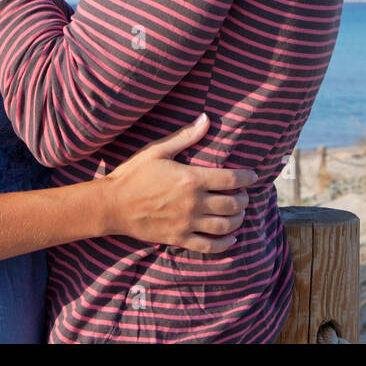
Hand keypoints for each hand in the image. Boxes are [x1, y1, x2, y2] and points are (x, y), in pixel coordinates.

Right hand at [100, 113, 256, 252]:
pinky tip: (231, 238)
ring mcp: (187, 223)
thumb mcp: (158, 150)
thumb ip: (185, 136)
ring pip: (224, 226)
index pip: (231, 179)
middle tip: (244, 195)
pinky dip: (224, 244)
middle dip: (243, 199)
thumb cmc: (134, 174)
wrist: (112, 205)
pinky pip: (208, 246)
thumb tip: (206, 119)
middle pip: (232, 204)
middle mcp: (193, 203)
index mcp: (191, 178)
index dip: (247, 178)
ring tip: (239, 214)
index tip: (253, 176)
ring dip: (238, 220)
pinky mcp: (178, 239)